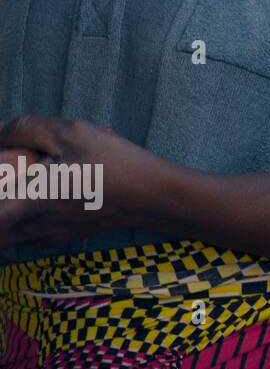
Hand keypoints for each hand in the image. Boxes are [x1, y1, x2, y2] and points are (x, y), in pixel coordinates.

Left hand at [0, 115, 174, 248]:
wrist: (155, 197)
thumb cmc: (115, 165)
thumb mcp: (73, 133)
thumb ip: (26, 129)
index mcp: (26, 203)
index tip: (1, 170)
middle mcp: (30, 227)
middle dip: (1, 203)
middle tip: (12, 178)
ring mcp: (45, 237)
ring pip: (4, 237)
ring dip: (6, 216)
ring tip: (24, 190)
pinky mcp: (59, 238)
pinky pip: (22, 237)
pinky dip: (16, 224)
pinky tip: (39, 200)